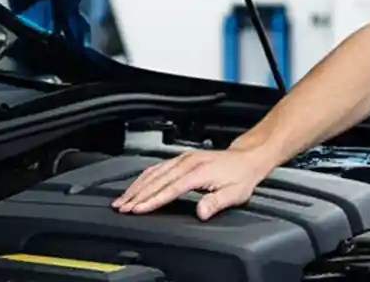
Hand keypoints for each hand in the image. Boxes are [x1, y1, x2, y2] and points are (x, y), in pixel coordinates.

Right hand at [111, 143, 275, 220]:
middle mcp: (188, 162)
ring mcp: (184, 158)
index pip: (171, 188)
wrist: (247, 158)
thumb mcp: (235, 193)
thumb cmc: (241, 176)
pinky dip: (144, 177)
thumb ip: (216, 202)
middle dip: (137, 195)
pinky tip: (135, 185)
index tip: (138, 209)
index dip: (153, 200)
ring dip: (137, 186)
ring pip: (154, 172)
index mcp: (199, 172)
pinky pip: (158, 167)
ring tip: (122, 199)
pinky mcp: (182, 158)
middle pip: (157, 180)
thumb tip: (201, 212)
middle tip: (121, 207)